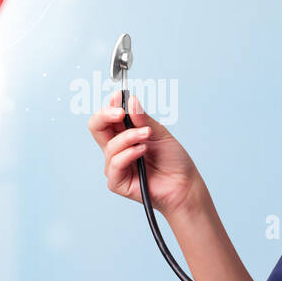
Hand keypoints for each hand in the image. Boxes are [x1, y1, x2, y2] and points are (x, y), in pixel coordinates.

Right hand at [87, 90, 205, 220]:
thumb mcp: (159, 133)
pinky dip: (128, 154)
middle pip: (96, 127)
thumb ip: (142, 119)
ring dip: (129, 137)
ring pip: (110, 146)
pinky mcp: (117, 182)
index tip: (120, 96)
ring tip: (147, 136)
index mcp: (124, 134)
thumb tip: (131, 101)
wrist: (184, 184)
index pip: (107, 117)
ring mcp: (115, 165)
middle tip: (121, 112)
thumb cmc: (173, 160)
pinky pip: (115, 164)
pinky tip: (142, 151)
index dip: (110, 105)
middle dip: (106, 115)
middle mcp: (117, 149)